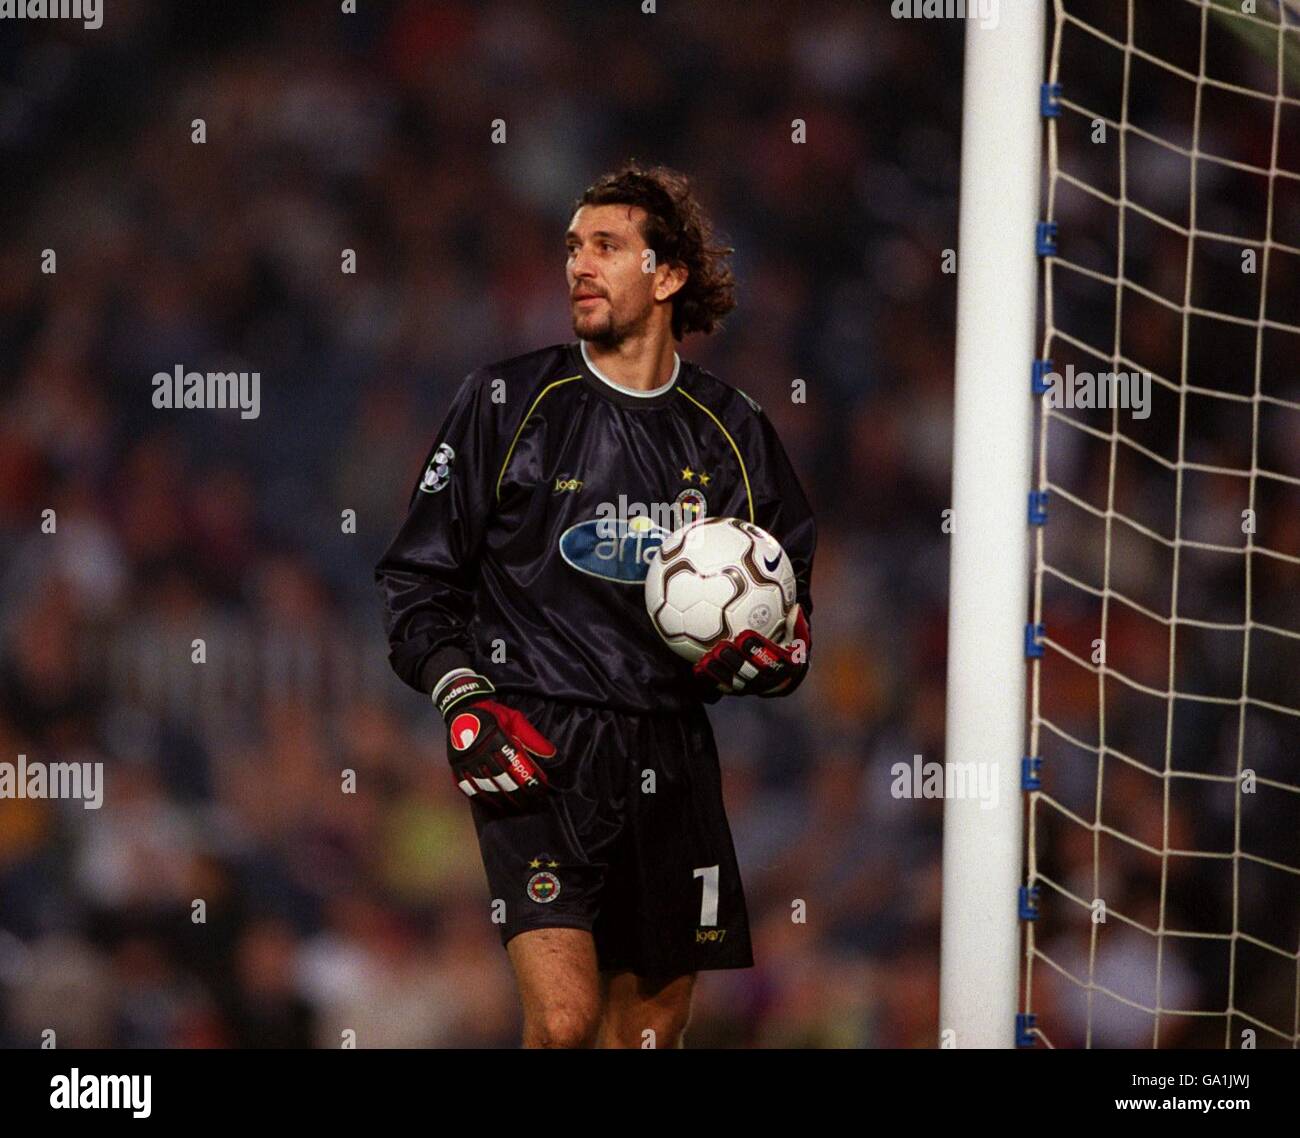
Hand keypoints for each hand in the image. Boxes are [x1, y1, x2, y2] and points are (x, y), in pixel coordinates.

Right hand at [433, 670, 559, 808]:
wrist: (462, 708)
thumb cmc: (494, 714)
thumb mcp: (516, 719)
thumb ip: (532, 738)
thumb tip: (552, 754)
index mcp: (497, 737)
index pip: (517, 764)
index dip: (529, 779)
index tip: (541, 790)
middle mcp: (481, 749)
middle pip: (502, 779)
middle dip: (518, 794)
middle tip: (531, 804)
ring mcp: (466, 759)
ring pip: (486, 786)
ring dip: (502, 800)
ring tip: (514, 809)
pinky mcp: (456, 765)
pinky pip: (468, 787)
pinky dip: (481, 798)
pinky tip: (492, 805)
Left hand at [694, 604, 810, 697]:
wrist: (784, 670)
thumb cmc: (789, 644)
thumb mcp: (798, 634)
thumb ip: (796, 623)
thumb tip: (797, 607)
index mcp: (789, 667)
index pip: (776, 659)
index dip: (760, 648)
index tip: (744, 635)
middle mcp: (772, 681)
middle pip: (754, 675)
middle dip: (737, 662)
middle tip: (721, 648)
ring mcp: (754, 688)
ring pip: (737, 684)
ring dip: (720, 672)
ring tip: (706, 659)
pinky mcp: (740, 691)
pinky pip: (725, 687)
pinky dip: (711, 679)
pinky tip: (698, 668)